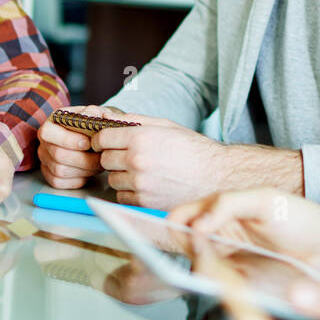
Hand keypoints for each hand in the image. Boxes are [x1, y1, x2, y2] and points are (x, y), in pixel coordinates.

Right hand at [37, 104, 125, 188]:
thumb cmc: (96, 125)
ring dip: (84, 170)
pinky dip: (78, 179)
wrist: (100, 138)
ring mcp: (45, 159)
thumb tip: (90, 116)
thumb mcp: (99, 114)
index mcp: (52, 122)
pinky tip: (89, 171)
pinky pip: (59, 182)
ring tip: (98, 163)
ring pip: (60, 171)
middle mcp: (45, 141)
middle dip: (84, 158)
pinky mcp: (50, 175)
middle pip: (58, 155)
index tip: (89, 142)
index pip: (48, 132)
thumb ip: (95, 113)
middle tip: (101, 156)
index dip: (68, 139)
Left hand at [94, 119, 301, 210]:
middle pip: (104, 160)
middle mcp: (137, 161)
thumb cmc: (193, 149)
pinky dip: (130, 192)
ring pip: (112, 180)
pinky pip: (123, 197)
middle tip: (129, 156)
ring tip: (143, 171)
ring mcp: (140, 184)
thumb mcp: (166, 126)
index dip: (104, 140)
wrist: (216, 176)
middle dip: (113, 157)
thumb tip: (108, 117)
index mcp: (140, 138)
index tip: (109, 142)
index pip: (102, 139)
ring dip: (122, 176)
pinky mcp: (145, 202)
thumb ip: (134, 121)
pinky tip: (147, 184)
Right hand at [168, 188, 319, 275]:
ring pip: (200, 268)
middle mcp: (219, 236)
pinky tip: (225, 284)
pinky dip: (217, 287)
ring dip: (200, 270)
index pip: (182, 217)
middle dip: (182, 252)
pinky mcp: (241, 283)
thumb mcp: (263, 200)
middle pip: (185, 246)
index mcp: (220, 211)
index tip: (177, 235)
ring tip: (210, 269)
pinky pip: (220, 287)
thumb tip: (197, 225)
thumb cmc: (299, 216)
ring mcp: (229, 261)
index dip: (172, 225)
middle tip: (197, 255)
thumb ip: (228, 204)